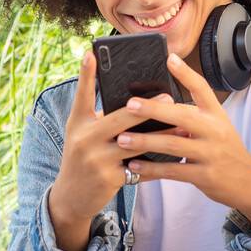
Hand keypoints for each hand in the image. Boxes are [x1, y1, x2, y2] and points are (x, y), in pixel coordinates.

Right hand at [48, 50, 170, 247]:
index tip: (91, 53)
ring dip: (160, 135)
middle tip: (169, 98)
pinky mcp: (109, 178)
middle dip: (146, 108)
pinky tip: (175, 157)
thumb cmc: (82, 157)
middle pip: (119, 118)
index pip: (82, 94)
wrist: (70, 196)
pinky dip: (156, 161)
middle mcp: (84, 138)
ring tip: (181, 128)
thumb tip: (135, 102)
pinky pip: (139, 167)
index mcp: (78, 123)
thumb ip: (101, 118)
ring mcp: (96, 159)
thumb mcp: (82, 134)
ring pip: (135, 143)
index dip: (86, 73)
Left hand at [114, 52, 250, 230]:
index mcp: (216, 114)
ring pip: (173, 145)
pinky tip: (134, 165)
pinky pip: (173, 171)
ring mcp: (210, 153)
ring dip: (145, 142)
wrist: (249, 181)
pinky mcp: (204, 175)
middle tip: (130, 105)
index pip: (202, 88)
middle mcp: (214, 130)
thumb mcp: (216, 124)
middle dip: (154, 110)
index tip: (169, 58)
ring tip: (122, 139)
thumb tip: (162, 99)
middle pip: (183, 116)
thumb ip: (194, 112)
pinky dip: (152, 169)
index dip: (186, 73)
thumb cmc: (224, 148)